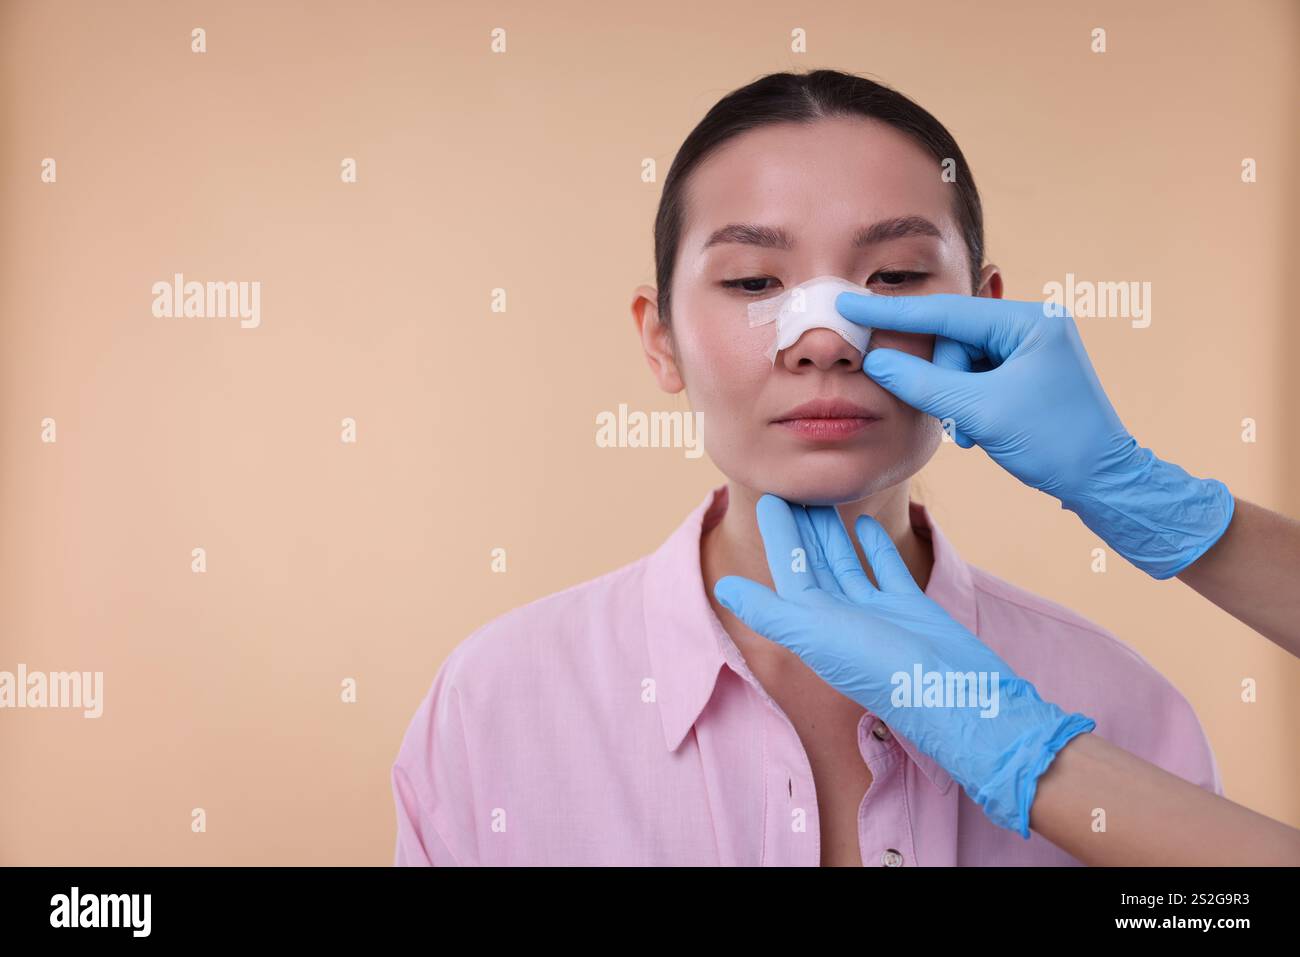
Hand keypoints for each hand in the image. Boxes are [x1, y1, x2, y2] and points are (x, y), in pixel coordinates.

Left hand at [713, 493, 1094, 837]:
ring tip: (822, 496)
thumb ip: (769, 611)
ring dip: (832, 532)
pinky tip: (864, 522)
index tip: (767, 496)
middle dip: (801, 527)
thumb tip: (722, 589)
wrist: (954, 693)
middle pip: (813, 564)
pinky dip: (873, 547)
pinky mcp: (910, 607)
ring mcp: (876, 613)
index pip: (788, 569)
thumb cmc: (880, 667)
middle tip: (792, 485)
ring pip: (846, 563)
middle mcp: (841, 618)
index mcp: (814, 624)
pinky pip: (885, 571)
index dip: (777, 534)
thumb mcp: (816, 635)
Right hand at [835, 292, 1233, 578]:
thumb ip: (922, 384)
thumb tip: (876, 362)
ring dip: (955, 399)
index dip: (892, 313)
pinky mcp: (1026, 373)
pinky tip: (980, 431)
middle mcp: (1031, 326)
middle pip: (951, 340)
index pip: (945, 311)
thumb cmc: (1054, 443)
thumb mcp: (980, 412)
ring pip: (959, 363)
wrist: (1105, 483)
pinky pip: (975, 378)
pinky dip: (968, 405)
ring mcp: (1030, 350)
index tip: (848, 302)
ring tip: (974, 432)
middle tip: (954, 417)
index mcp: (1029, 322)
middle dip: (942, 380)